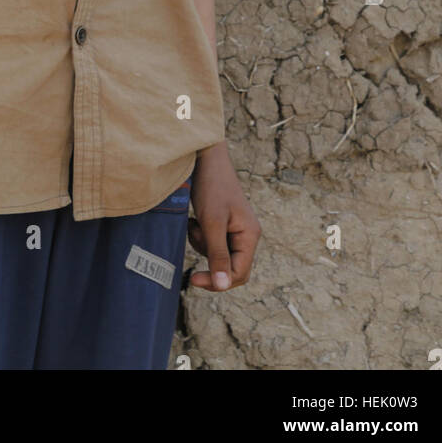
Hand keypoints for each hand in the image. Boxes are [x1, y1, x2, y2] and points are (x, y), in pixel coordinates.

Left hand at [187, 142, 260, 290]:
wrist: (204, 156)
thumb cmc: (211, 186)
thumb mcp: (212, 222)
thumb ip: (217, 254)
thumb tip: (223, 286)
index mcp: (250, 235)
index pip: (240, 273)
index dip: (218, 282)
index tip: (193, 280)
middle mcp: (246, 234)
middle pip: (230, 267)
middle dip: (210, 263)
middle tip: (191, 256)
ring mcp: (235, 228)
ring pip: (217, 254)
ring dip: (202, 245)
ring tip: (194, 225)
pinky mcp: (222, 223)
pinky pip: (212, 242)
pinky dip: (200, 235)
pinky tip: (194, 220)